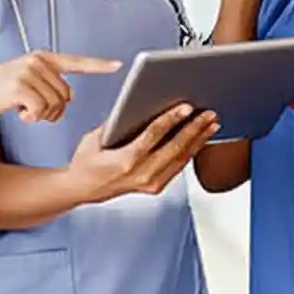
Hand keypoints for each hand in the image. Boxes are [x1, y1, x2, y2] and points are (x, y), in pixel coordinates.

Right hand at [0, 51, 121, 121]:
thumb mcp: (25, 80)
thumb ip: (47, 84)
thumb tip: (67, 97)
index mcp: (42, 57)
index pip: (76, 61)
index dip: (98, 65)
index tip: (117, 65)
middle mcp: (38, 62)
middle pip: (66, 95)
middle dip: (54, 110)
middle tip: (33, 111)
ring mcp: (29, 72)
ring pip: (55, 105)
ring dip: (42, 115)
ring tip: (24, 111)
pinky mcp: (20, 86)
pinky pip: (41, 111)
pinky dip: (32, 118)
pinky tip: (20, 115)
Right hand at [66, 104, 219, 202]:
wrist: (81, 190)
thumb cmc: (85, 163)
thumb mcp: (93, 138)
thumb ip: (116, 122)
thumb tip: (139, 104)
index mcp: (125, 160)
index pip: (154, 135)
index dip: (172, 119)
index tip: (187, 107)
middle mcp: (141, 174)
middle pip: (175, 148)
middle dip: (195, 129)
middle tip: (209, 113)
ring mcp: (150, 183)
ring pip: (181, 159)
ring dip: (199, 140)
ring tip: (212, 124)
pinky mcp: (155, 187)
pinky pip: (178, 168)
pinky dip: (191, 152)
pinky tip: (200, 140)